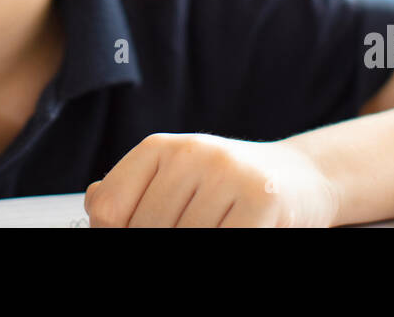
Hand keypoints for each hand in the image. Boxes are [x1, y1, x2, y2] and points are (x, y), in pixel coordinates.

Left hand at [82, 132, 338, 226]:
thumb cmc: (228, 186)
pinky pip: (222, 241)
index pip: (107, 209)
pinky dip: (223, 243)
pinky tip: (231, 231)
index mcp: (159, 148)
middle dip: (160, 242)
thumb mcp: (175, 179)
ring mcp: (226, 174)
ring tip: (215, 227)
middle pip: (144, 229)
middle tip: (186, 230)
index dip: (115, 233)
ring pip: (183, 238)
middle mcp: (190, 153)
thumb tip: (94, 208)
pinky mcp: (260, 198)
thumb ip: (131, 193)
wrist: (299, 179)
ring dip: (197, 245)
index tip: (133, 234)